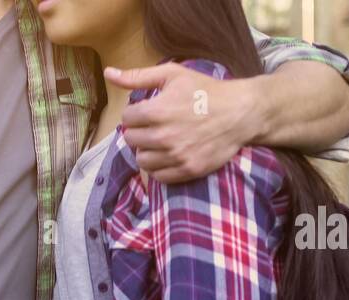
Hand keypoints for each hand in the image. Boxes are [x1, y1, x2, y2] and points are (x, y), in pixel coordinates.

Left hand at [108, 64, 261, 184]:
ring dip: (147, 151)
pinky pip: (158, 176)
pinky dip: (159, 167)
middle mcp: (164, 136)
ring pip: (141, 160)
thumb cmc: (205, 91)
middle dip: (139, 131)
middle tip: (154, 125)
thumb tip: (108, 73)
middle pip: (131, 140)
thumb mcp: (173, 75)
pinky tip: (168, 154)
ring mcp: (176, 155)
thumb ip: (137, 76)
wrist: (240, 112)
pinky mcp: (187, 170)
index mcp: (157, 111)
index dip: (135, 113)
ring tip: (160, 141)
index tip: (148, 111)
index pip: (126, 119)